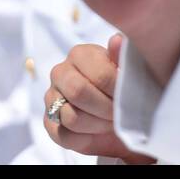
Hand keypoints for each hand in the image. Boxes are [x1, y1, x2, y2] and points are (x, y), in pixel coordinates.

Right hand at [43, 34, 154, 162]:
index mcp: (80, 54)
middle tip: (119, 113)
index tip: (130, 98)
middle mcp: (60, 72)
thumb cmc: (121, 89)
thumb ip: (122, 57)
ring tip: (110, 122)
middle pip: (79, 93)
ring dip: (97, 125)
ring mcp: (51, 97)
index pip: (100, 75)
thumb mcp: (127, 72)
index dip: (117, 92)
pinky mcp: (49, 121)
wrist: (117, 116)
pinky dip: (84, 138)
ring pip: (71, 117)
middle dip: (105, 108)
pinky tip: (96, 132)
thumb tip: (117, 40)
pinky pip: (63, 135)